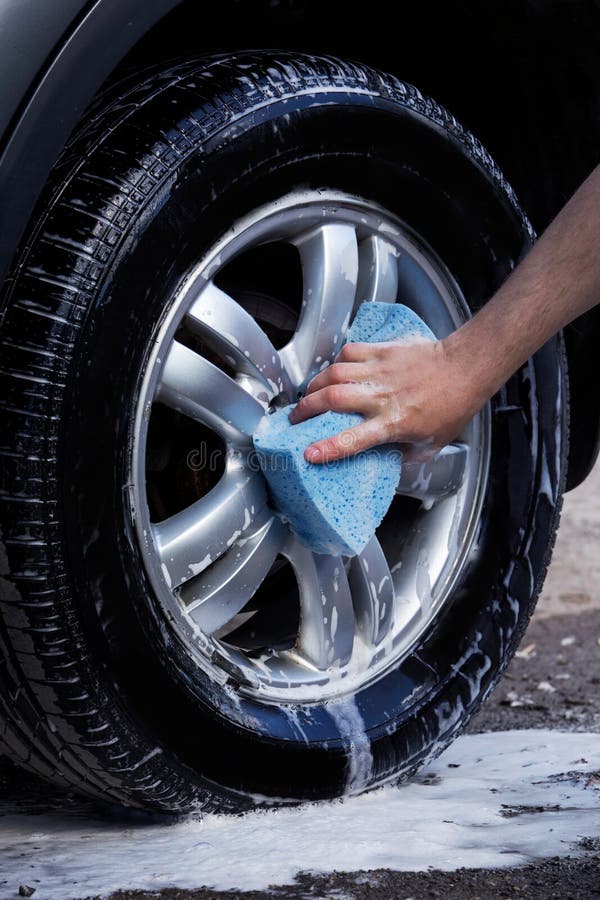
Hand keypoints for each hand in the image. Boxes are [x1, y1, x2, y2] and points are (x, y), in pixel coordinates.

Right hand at [288, 338, 483, 462]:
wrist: (464, 369)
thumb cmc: (451, 407)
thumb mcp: (429, 444)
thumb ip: (403, 456)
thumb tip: (383, 461)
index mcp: (393, 422)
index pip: (353, 438)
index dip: (327, 447)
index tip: (308, 454)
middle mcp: (382, 396)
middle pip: (333, 399)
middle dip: (307, 408)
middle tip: (296, 418)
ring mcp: (380, 371)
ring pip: (335, 373)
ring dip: (315, 385)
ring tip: (308, 394)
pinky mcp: (383, 351)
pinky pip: (349, 353)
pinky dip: (337, 362)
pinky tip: (335, 371)